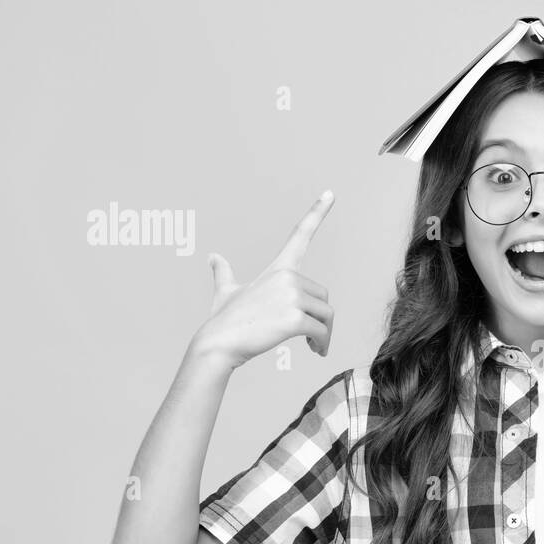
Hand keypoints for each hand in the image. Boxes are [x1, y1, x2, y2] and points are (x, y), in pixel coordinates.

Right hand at [191, 191, 336, 368]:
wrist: (217, 344)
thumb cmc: (224, 321)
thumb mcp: (225, 291)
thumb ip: (224, 273)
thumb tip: (213, 257)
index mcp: (278, 269)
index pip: (300, 235)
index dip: (317, 213)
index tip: (330, 193)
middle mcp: (287, 276)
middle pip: (324, 298)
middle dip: (320, 319)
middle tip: (311, 337)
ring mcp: (291, 296)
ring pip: (327, 316)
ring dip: (324, 334)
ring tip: (313, 345)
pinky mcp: (295, 318)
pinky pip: (322, 331)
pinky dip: (323, 343)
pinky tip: (314, 350)